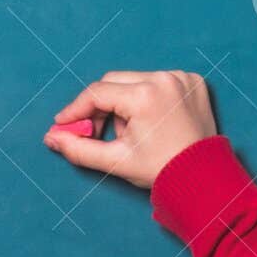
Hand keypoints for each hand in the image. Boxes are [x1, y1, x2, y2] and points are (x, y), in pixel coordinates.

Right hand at [43, 70, 218, 188]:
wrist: (204, 179)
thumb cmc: (162, 170)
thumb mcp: (115, 161)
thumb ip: (79, 148)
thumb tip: (52, 137)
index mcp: (145, 95)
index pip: (97, 94)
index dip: (75, 110)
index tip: (63, 124)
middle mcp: (164, 79)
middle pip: (114, 83)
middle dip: (100, 107)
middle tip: (93, 131)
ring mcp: (181, 78)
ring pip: (134, 81)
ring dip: (124, 103)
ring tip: (131, 132)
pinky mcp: (193, 81)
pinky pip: (157, 82)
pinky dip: (147, 98)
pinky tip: (152, 122)